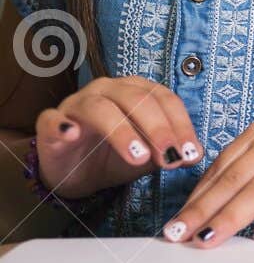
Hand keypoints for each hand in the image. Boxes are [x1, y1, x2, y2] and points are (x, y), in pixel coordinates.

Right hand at [34, 76, 200, 198]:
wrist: (75, 172)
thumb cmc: (115, 156)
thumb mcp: (148, 156)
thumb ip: (170, 151)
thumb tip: (195, 156)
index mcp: (136, 91)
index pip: (164, 100)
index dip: (180, 125)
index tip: (191, 153)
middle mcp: (107, 90)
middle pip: (136, 100)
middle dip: (158, 129)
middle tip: (170, 157)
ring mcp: (76, 104)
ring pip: (100, 108)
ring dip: (121, 131)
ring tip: (138, 157)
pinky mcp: (49, 122)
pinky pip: (53, 119)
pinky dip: (62, 125)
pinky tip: (73, 135)